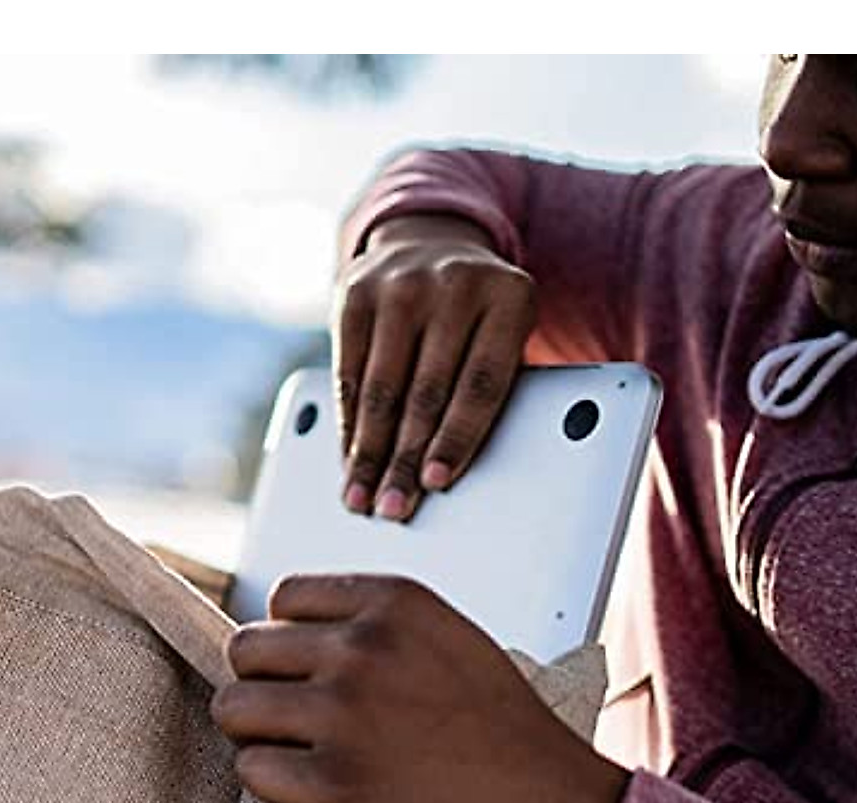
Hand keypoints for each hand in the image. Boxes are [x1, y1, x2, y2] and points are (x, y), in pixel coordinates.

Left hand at [210, 574, 629, 802]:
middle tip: (297, 722)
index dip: (290, 640)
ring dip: (257, 734)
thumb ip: (376, 628)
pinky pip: (252, 769)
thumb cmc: (504, 735)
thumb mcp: (449, 642)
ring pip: (233, 707)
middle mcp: (363, 649)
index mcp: (394, 603)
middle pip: (246, 649)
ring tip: (298, 755)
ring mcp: (344, 718)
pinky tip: (317, 791)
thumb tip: (288, 636)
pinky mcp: (334, 787)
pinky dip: (274, 783)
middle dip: (264, 686)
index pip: (285, 597)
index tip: (314, 675)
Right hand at [332, 214, 536, 522]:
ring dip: (369, 453)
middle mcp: (454, 285)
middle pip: (426, 393)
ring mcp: (400, 284)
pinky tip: (347, 459)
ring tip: (362, 497)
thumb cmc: (476, 313)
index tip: (437, 482)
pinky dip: (347, 425)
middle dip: (405, 459)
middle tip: (394, 508)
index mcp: (509, 296)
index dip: (457, 438)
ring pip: (380, 390)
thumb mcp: (502, 332)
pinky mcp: (355, 293)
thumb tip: (446, 471)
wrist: (430, 240)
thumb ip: (488, 386)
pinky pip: (348, 374)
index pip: (481, 384)